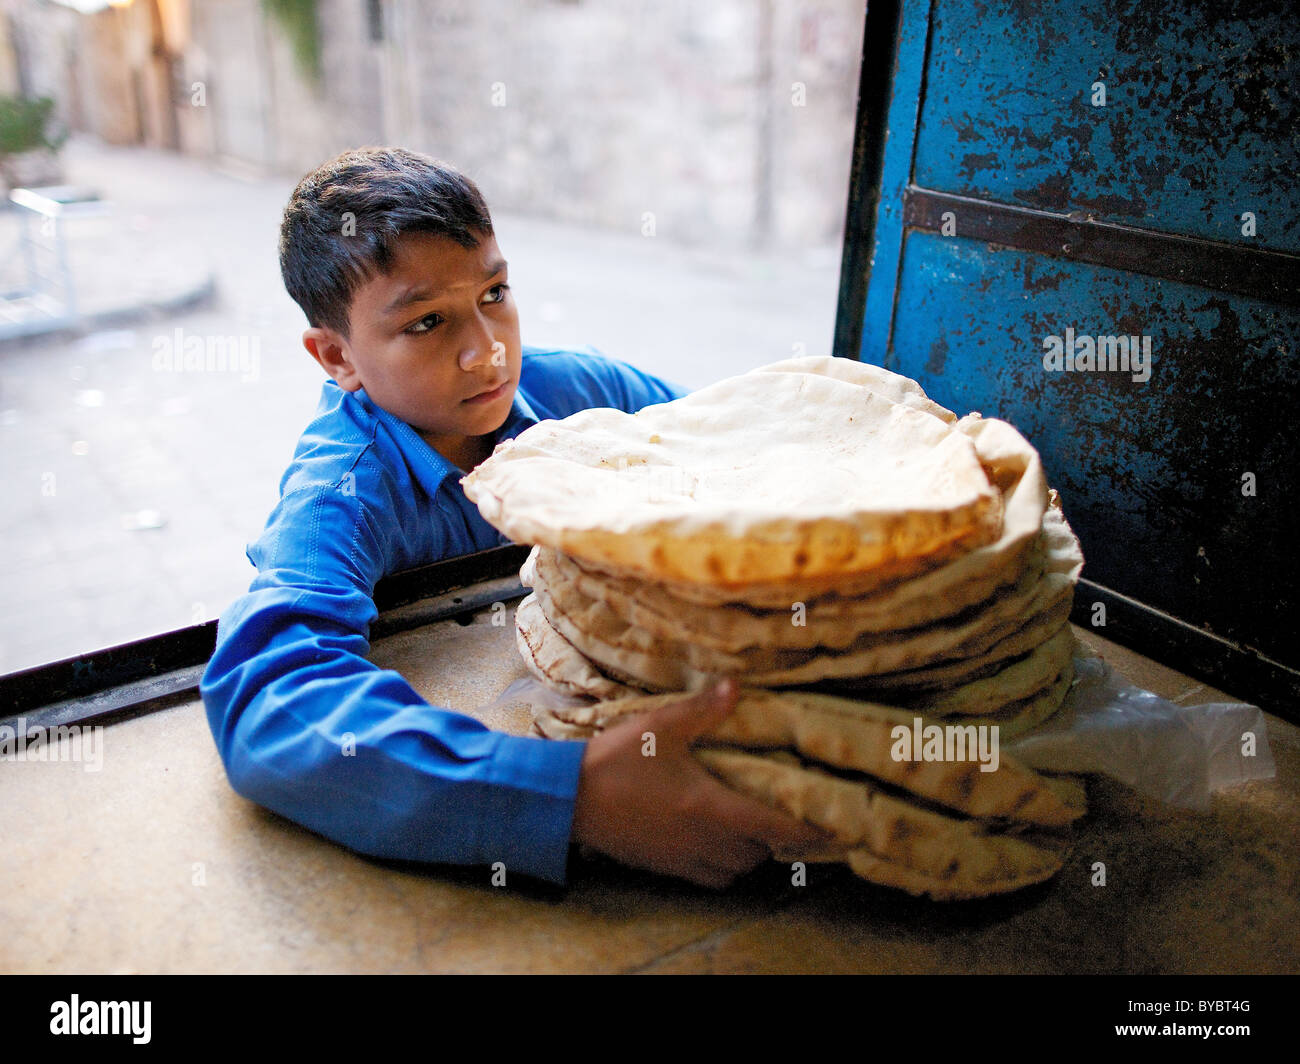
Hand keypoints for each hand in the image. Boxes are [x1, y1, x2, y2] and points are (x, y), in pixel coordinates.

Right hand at [569, 678, 831, 887]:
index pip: (773, 828)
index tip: (831, 830)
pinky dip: (722, 866)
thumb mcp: (661, 727)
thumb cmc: (616, 760)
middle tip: (784, 815)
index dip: (806, 832)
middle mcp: (701, 840)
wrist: (568, 798)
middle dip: (776, 839)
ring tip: (752, 829)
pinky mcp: (663, 866)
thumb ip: (703, 709)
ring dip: (750, 854)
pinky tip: (716, 843)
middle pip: (758, 853)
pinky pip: (708, 878)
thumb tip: (736, 686)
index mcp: (708, 807)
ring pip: (735, 870)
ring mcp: (681, 857)